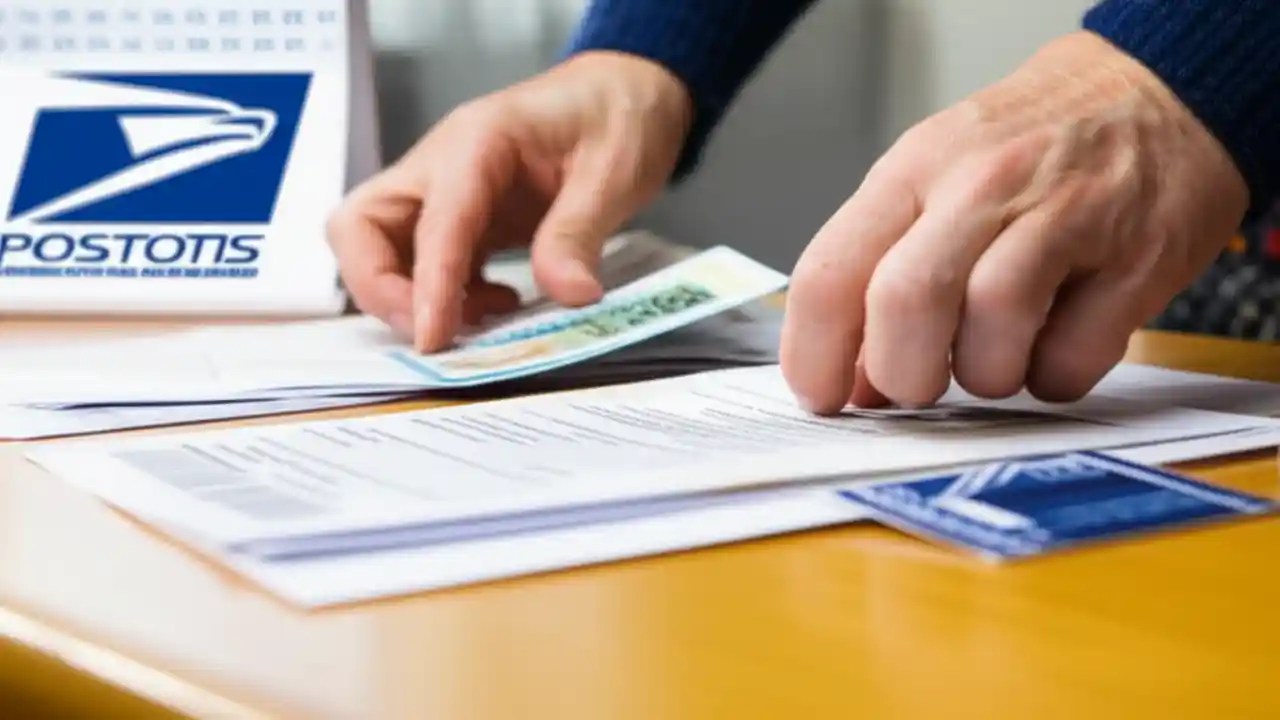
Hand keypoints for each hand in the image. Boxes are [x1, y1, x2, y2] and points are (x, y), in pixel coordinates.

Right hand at [327, 52, 690, 350]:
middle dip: (379, 287)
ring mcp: (446, 192)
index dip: (426, 284)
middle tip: (432, 334)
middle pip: (362, 226)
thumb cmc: (618, 115)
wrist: (628, 94)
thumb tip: (569, 294)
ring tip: (473, 325)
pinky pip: (424, 263)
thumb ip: (580, 232)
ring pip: (380, 247)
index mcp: (477, 142)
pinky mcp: (464, 220)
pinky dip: (445, 296)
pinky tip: (496, 306)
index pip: (432, 221)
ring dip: (407, 296)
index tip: (434, 337)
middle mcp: (443, 165)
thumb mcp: (614, 172)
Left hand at [781, 32, 1248, 412]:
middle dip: (901, 374)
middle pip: (903, 305)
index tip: (820, 396)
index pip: (830, 274)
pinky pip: (1070, 361)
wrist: (1161, 93)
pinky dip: (1052, 378)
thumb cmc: (1032, 149)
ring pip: (989, 336)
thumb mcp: (937, 181)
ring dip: (983, 377)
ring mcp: (1065, 220)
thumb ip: (884, 273)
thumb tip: (852, 381)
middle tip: (919, 380)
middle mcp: (981, 186)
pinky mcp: (1138, 261)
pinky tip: (1056, 344)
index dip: (812, 354)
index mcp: (915, 170)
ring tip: (998, 353)